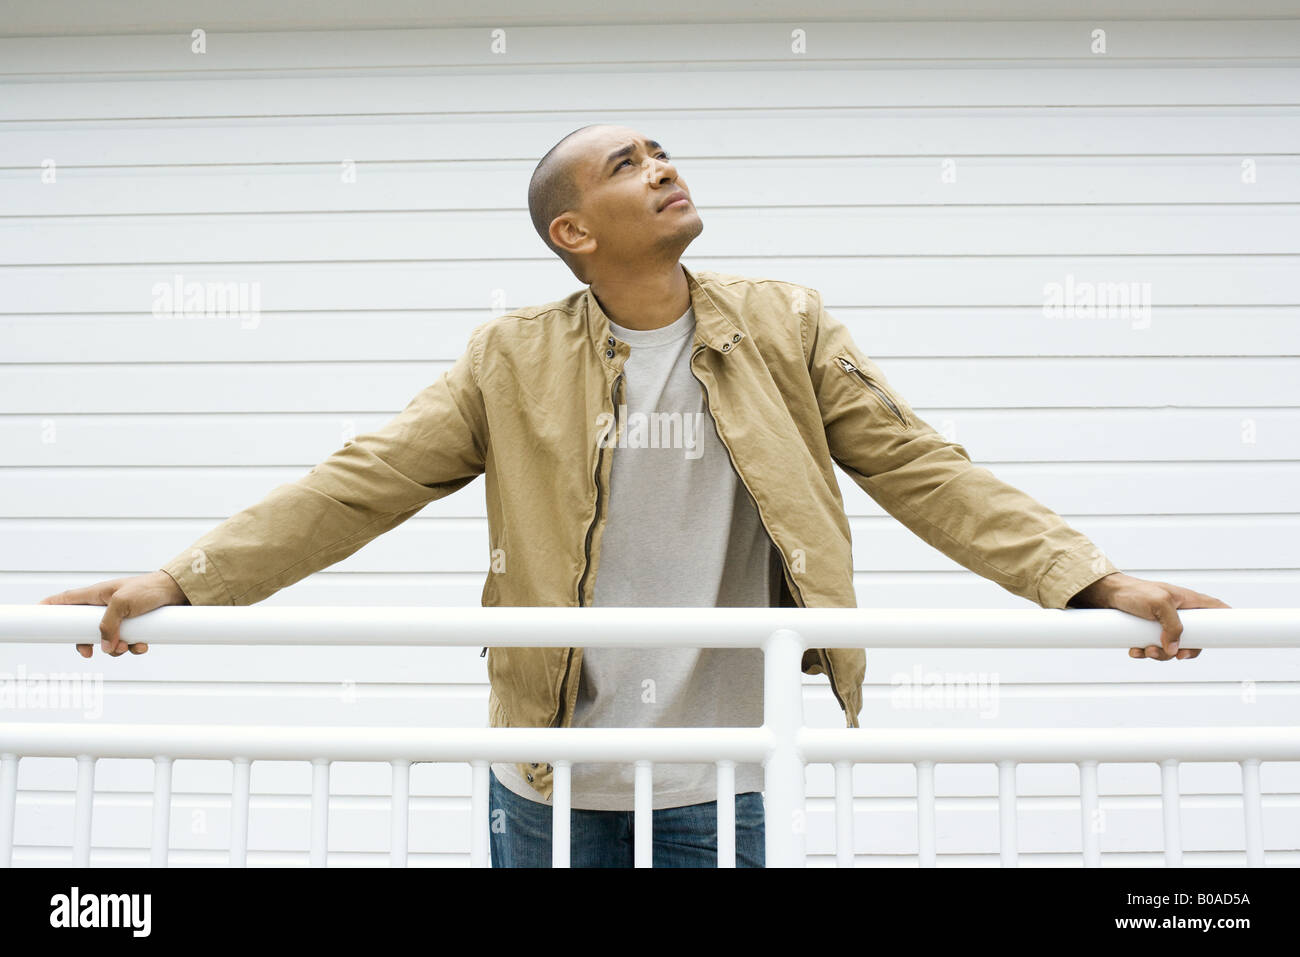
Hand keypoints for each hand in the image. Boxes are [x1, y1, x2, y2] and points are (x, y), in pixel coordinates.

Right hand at [39, 570, 189, 657]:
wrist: (179, 591)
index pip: (65, 600)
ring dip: (115, 649)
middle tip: (89, 653)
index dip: (49, 609)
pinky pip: (128, 642)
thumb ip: (107, 626)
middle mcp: (105, 606)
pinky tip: (142, 646)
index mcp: (96, 595)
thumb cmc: (149, 589)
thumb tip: (102, 647)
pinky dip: (133, 647)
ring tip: (126, 647)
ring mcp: (121, 616)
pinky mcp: (136, 624)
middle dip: (87, 644)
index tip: (36, 616)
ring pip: (107, 640)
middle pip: (83, 629)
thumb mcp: (123, 604)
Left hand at [1067, 572, 1229, 659]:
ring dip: (1160, 654)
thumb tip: (1175, 650)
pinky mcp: (1151, 631)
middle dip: (1184, 651)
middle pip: (1196, 640)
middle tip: (1174, 655)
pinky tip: (1134, 651)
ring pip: (1173, 648)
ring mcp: (1166, 624)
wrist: (1106, 594)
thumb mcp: (1158, 604)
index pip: (1218, 610)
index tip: (1223, 638)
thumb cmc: (1134, 592)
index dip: (1226, 624)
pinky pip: (1155, 648)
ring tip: (1144, 651)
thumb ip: (1172, 626)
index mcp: (1190, 602)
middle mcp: (1181, 614)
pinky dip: (1145, 652)